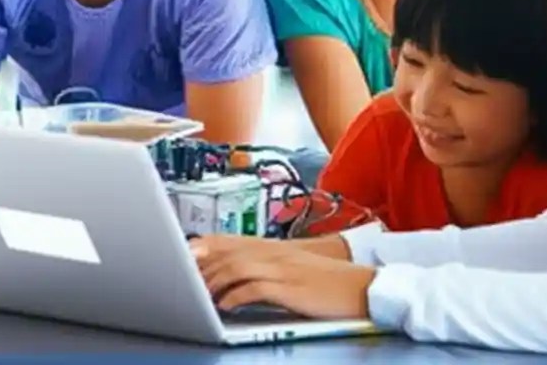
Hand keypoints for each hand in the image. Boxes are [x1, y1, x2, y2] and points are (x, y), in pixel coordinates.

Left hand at [192, 236, 375, 319]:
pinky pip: (255, 289)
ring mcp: (283, 269)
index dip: (204, 246)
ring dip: (214, 282)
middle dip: (202, 267)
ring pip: (236, 267)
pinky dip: (235, 297)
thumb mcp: (295, 269)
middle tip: (183, 280)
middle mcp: (275, 254)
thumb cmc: (329, 282)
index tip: (183, 254)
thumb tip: (239, 280)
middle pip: (228, 253)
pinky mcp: (291, 288)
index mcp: (275, 248)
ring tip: (199, 296)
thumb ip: (267, 269)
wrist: (363, 287)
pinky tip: (225, 307)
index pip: (231, 240)